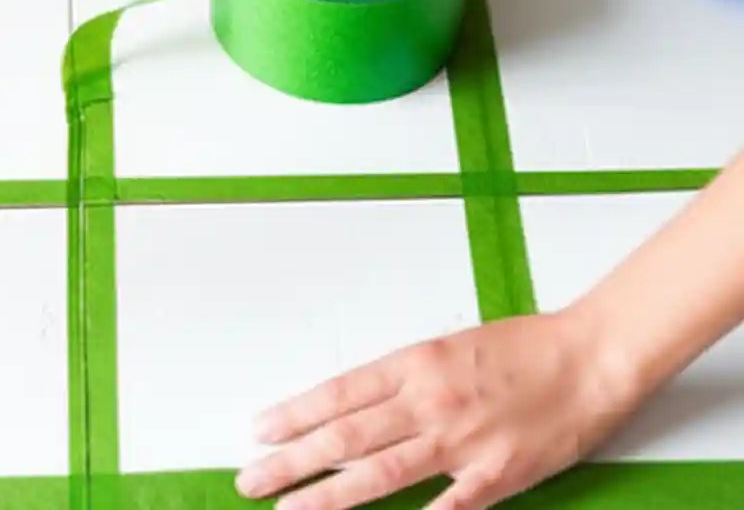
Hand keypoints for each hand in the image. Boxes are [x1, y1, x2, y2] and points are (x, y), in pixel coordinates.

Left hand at [234, 311, 641, 509]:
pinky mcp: (497, 475)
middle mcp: (430, 402)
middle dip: (292, 462)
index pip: (339, 394)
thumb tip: (349, 408)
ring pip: (380, 473)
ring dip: (327, 496)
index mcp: (416, 365)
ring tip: (288, 509)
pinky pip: (447, 507)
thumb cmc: (522, 348)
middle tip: (250, 479)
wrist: (591, 356)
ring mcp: (462, 442)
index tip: (260, 431)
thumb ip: (402, 381)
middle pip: (346, 436)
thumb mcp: (448, 348)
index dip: (295, 415)